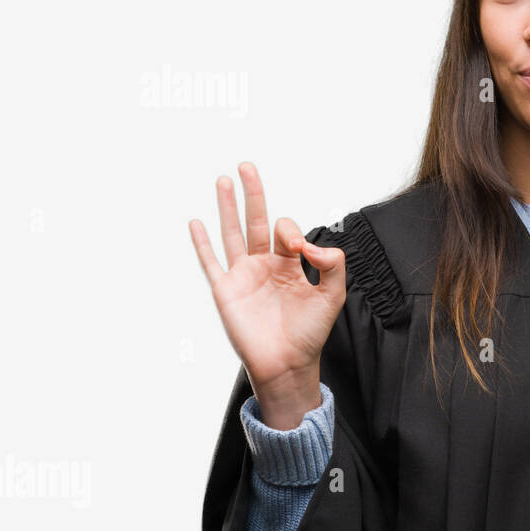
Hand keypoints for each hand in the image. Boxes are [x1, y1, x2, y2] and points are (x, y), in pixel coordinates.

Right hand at [188, 162, 344, 404]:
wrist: (288, 364)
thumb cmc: (310, 333)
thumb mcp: (332, 296)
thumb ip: (332, 265)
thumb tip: (311, 245)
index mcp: (290, 264)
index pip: (286, 232)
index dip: (293, 231)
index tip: (300, 250)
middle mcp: (264, 266)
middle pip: (256, 222)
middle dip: (253, 194)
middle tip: (246, 166)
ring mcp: (243, 276)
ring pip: (232, 234)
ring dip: (227, 207)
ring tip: (223, 180)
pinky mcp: (225, 291)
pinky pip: (211, 263)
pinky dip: (203, 243)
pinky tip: (196, 223)